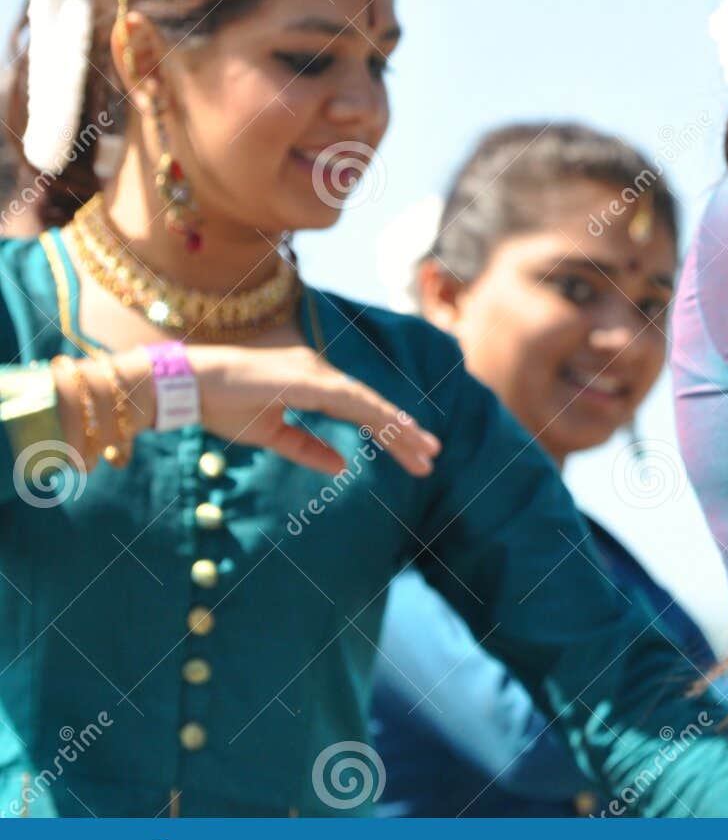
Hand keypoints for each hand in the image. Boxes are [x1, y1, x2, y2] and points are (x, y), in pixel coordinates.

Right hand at [115, 344, 440, 476]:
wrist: (183, 387)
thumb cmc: (221, 406)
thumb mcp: (271, 435)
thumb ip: (307, 449)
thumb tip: (342, 466)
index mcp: (313, 384)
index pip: (362, 410)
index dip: (390, 432)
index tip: (417, 454)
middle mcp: (319, 373)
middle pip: (372, 406)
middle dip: (403, 434)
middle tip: (432, 457)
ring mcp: (313, 372)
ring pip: (368, 403)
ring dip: (398, 428)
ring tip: (425, 451)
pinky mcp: (304, 379)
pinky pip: (349, 399)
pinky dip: (376, 414)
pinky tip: (398, 430)